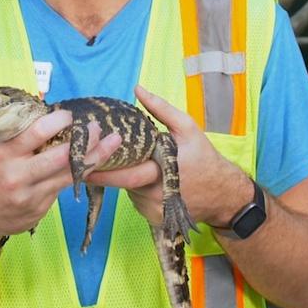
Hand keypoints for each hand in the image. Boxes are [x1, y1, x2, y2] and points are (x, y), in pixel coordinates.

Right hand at [0, 110, 121, 246]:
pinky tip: (96, 162)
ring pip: (69, 174)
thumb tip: (40, 98)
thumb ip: (13, 124)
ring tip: (112, 142)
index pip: (36, 134)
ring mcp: (30, 194)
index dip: (57, 122)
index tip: (69, 115)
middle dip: (84, 140)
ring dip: (93, 157)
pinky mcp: (40, 209)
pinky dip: (80, 174)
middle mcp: (17, 175)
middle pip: (60, 156)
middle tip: (98, 127)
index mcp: (4, 153)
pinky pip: (64, 188)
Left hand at [87, 86, 250, 227]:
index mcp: (164, 171)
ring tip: (125, 163)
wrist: (223, 194)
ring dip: (124, 177)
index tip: (85, 162)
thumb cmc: (204, 157)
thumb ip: (161, 108)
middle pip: (122, 183)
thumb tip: (137, 89)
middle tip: (89, 161)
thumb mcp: (187, 128)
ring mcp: (154, 210)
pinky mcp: (153, 218)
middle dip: (105, 173)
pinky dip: (135, 188)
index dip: (104, 171)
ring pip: (128, 191)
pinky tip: (143, 178)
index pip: (128, 175)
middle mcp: (157, 195)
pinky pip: (135, 200)